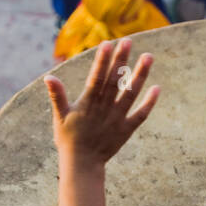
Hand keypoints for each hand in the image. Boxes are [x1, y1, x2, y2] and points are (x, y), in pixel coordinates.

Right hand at [44, 38, 160, 168]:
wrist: (82, 165)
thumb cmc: (68, 139)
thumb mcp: (59, 117)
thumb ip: (57, 95)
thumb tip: (48, 77)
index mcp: (87, 103)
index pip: (96, 78)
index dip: (102, 61)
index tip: (107, 44)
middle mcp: (104, 109)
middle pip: (114, 81)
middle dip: (121, 60)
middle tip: (128, 40)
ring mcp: (117, 119)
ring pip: (131, 93)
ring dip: (140, 75)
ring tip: (149, 56)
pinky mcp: (126, 130)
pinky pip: (140, 115)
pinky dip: (149, 103)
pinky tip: (157, 88)